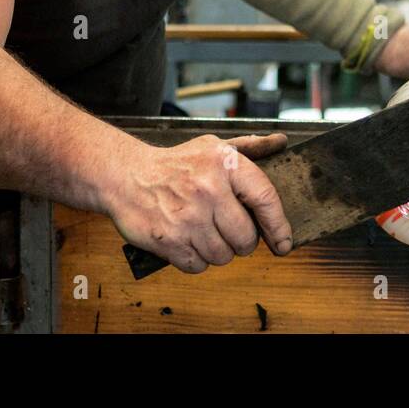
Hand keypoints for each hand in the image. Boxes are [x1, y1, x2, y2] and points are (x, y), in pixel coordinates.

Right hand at [104, 133, 293, 273]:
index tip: (283, 242)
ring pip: (223, 256)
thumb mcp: (212, 147)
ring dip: (217, 251)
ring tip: (203, 232)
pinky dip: (195, 260)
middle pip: (245, 238)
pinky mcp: (169, 240)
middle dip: (241, 241)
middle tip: (227, 230)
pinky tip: (186, 240)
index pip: (265, 198)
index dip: (278, 225)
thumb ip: (249, 147)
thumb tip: (281, 142)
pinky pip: (198, 266)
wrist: (125, 175)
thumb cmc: (174, 163)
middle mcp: (208, 189)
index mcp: (224, 163)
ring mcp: (188, 216)